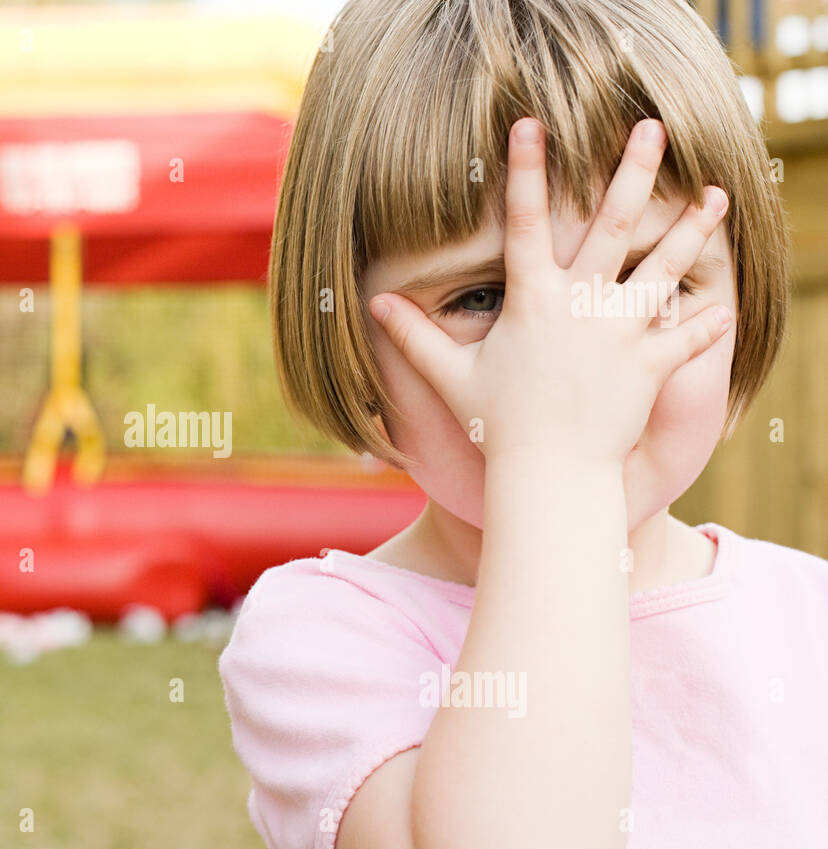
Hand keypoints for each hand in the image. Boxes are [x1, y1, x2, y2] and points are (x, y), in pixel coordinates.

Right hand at [369, 117, 731, 467]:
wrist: (549, 475)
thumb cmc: (498, 425)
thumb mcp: (451, 376)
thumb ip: (415, 336)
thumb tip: (375, 304)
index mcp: (534, 301)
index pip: (526, 222)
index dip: (526, 170)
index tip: (531, 125)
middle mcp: (583, 306)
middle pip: (613, 225)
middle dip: (633, 172)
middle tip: (652, 128)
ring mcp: (622, 334)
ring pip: (664, 268)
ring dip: (692, 230)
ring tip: (717, 196)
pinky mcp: (651, 366)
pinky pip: (687, 336)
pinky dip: (705, 322)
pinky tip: (722, 307)